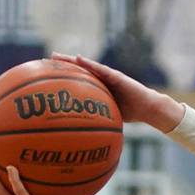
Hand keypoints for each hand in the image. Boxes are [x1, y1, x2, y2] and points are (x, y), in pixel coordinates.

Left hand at [50, 53, 184, 132]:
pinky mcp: (116, 75)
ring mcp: (108, 76)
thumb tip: (85, 137)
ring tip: (56, 56)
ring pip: (86, 66)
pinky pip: (100, 69)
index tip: (48, 76)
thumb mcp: (110, 117)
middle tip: (46, 61)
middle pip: (78, 70)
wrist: (148, 107)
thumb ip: (98, 121)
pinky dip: (89, 64)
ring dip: (71, 60)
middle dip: (63, 65)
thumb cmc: (131, 113)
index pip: (78, 81)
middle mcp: (101, 80)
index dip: (64, 78)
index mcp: (98, 89)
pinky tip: (78, 59)